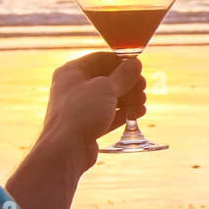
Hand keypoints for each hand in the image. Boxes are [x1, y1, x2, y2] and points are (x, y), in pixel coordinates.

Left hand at [43, 52, 147, 171]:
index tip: (138, 67)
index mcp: (71, 71)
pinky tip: (137, 113)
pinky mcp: (87, 125)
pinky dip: (123, 113)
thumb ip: (124, 76)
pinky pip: (108, 114)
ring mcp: (80, 107)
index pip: (100, 59)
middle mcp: (74, 87)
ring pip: (109, 98)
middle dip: (128, 83)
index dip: (121, 61)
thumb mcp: (106, 89)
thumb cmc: (81, 112)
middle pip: (106, 79)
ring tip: (142, 102)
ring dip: (128, 99)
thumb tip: (136, 63)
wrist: (65, 149)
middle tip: (143, 87)